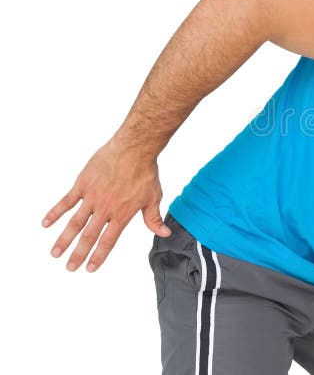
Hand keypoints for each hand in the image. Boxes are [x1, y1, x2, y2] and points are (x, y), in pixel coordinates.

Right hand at [42, 138, 170, 271]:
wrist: (134, 149)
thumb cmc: (145, 172)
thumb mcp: (154, 197)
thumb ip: (154, 218)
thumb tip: (165, 234)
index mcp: (122, 214)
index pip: (108, 241)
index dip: (98, 256)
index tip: (89, 268)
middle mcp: (105, 209)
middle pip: (88, 236)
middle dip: (78, 253)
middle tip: (69, 268)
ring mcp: (92, 196)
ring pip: (75, 222)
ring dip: (63, 239)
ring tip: (54, 253)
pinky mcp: (83, 184)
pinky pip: (66, 201)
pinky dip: (55, 213)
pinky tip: (45, 224)